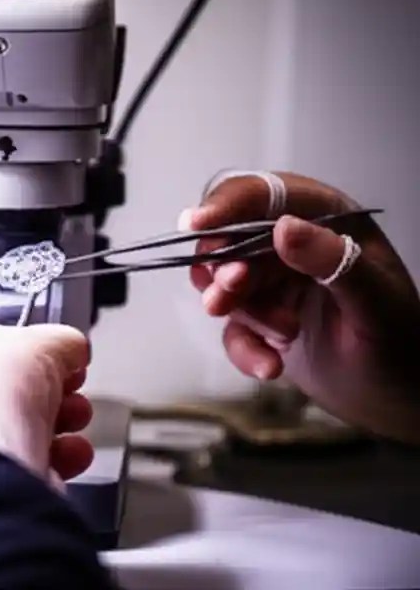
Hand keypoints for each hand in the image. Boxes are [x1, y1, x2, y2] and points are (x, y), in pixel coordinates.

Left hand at [0, 320, 93, 528]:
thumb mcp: (35, 344)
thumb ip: (53, 343)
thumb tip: (67, 348)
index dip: (17, 360)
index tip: (51, 370)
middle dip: (37, 406)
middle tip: (66, 407)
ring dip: (41, 442)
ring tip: (67, 445)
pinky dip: (24, 477)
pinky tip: (51, 472)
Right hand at [184, 171, 419, 441]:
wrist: (400, 401)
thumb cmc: (403, 346)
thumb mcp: (376, 303)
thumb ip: (335, 262)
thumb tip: (284, 228)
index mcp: (328, 221)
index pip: (266, 195)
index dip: (226, 204)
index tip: (197, 225)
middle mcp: (296, 245)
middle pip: (231, 240)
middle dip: (226, 271)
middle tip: (228, 297)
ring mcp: (275, 282)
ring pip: (225, 284)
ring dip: (242, 312)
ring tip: (280, 335)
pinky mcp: (261, 319)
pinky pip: (231, 327)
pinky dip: (245, 348)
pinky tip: (271, 366)